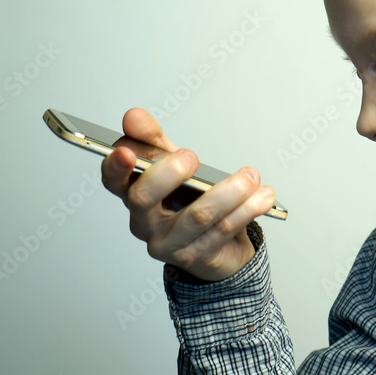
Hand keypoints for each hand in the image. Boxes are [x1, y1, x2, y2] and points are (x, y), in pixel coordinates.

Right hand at [100, 108, 275, 281]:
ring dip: (229, 192)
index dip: (114, 166)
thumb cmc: (190, 201)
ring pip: (197, 216)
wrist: (218, 247)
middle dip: (170, 172)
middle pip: (143, 197)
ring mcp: (168, 243)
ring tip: (251, 177)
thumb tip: (133, 116)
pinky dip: (247, 209)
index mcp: (133, 194)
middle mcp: (144, 222)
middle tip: (192, 157)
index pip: (113, 179)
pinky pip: (223, 230)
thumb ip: (155, 141)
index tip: (126, 151)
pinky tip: (262, 197)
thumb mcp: (174, 166)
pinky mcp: (196, 257)